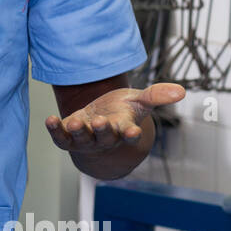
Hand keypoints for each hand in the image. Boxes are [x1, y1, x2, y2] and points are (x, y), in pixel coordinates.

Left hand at [45, 82, 184, 154]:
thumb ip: (156, 96)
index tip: (133, 132)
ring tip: (73, 122)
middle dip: (102, 131)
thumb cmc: (121, 111)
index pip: (131, 136)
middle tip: (99, 122)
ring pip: (81, 139)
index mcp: (124, 130)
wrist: (99, 122)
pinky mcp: (68, 138)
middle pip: (105, 138)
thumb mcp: (139, 101)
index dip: (132, 135)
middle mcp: (105, 138)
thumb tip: (181, 90)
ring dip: (77, 131)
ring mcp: (86, 140)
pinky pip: (61, 138)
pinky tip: (49, 120)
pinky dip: (55, 130)